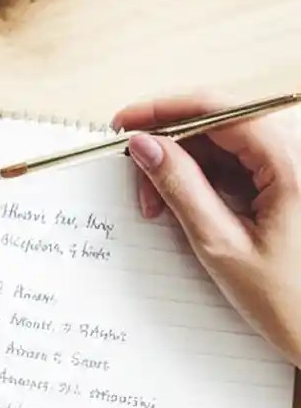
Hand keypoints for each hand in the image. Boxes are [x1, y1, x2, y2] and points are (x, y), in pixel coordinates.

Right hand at [115, 93, 300, 366]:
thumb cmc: (288, 299)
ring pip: (221, 143)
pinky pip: (234, 164)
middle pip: (218, 122)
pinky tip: (180, 205)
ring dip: (181, 165)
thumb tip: (144, 145)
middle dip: (168, 144)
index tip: (124, 124)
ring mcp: (291, 168)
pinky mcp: (285, 183)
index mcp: (291, 164)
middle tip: (133, 175)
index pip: (219, 109)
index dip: (164, 110)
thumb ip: (179, 187)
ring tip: (156, 205)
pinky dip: (201, 179)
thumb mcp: (219, 243)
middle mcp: (297, 155)